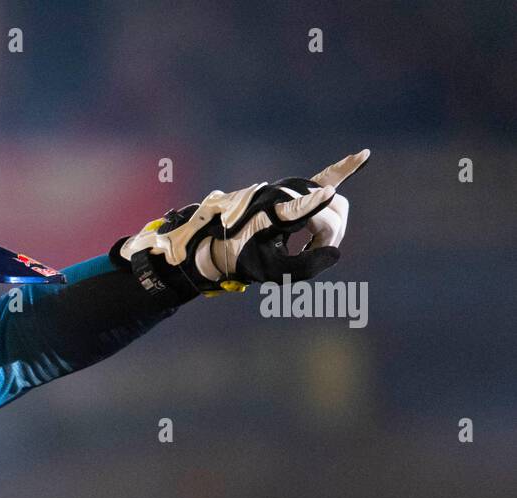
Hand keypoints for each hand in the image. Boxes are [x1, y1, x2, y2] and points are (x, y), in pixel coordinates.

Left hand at [118, 149, 369, 298]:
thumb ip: (306, 266)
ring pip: (329, 202)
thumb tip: (335, 253)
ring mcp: (285, 189)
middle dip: (331, 234)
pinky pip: (318, 179)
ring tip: (302, 246)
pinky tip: (364, 155)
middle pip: (335, 208)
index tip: (325, 248)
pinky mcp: (284, 193)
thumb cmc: (235, 259)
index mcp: (282, 206)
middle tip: (309, 254)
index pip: (325, 219)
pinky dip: (341, 170)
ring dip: (326, 225)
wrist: (205, 245)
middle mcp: (286, 191)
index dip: (326, 238)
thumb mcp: (269, 269)